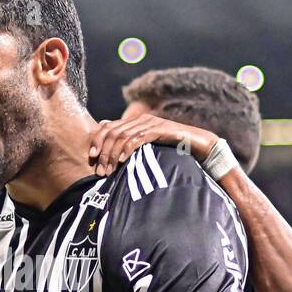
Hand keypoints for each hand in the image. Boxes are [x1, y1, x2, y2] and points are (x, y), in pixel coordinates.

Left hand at [88, 114, 218, 176]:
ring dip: (113, 154)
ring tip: (109, 171)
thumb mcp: (148, 149)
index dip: (97, 140)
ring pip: (123, 136)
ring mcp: (150, 123)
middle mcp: (140, 120)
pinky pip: (139, 138)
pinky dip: (128, 149)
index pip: (108, 126)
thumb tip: (114, 159)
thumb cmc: (173, 150)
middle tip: (100, 171)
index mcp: (135, 122)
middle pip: (112, 132)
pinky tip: (122, 161)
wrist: (199, 144)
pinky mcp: (160, 130)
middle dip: (103, 152)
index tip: (91, 156)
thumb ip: (132, 148)